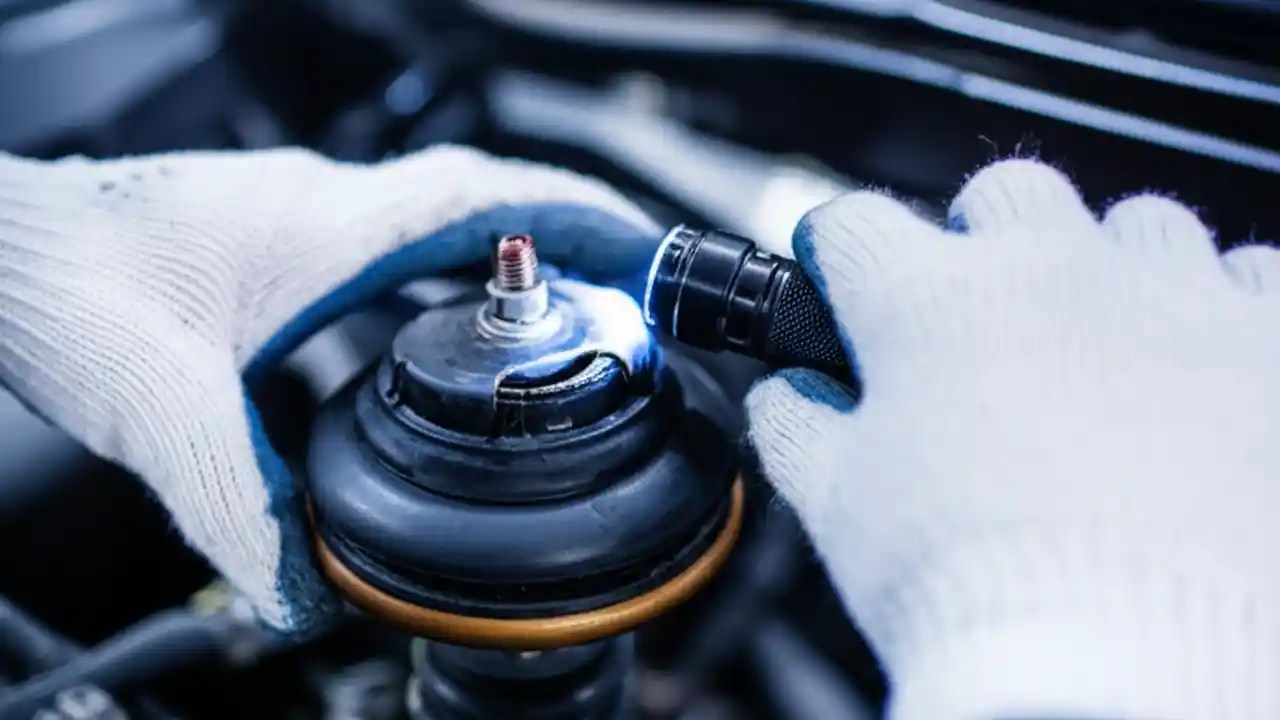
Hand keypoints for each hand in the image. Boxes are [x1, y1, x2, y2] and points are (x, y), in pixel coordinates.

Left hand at [0, 147, 656, 634]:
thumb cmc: (56, 288)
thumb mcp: (162, 409)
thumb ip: (238, 503)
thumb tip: (304, 591)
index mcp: (324, 229)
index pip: (489, 198)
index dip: (584, 217)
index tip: (648, 246)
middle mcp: (322, 208)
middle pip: (483, 201)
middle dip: (569, 235)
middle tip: (630, 281)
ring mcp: (297, 216)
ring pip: (438, 217)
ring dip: (510, 250)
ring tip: (561, 300)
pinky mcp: (270, 238)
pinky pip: (392, 241)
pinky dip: (445, 270)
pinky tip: (438, 323)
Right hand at [747, 159, 1279, 718]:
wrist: (1130, 667)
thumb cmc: (978, 589)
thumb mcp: (841, 508)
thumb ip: (798, 430)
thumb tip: (787, 398)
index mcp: (928, 304)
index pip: (858, 224)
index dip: (839, 247)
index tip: (842, 272)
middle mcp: (1051, 273)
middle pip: (1005, 194)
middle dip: (982, 240)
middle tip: (978, 316)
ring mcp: (1170, 297)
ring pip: (1134, 224)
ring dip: (1104, 269)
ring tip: (1096, 350)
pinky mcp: (1267, 340)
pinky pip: (1248, 277)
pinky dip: (1213, 309)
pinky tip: (1192, 370)